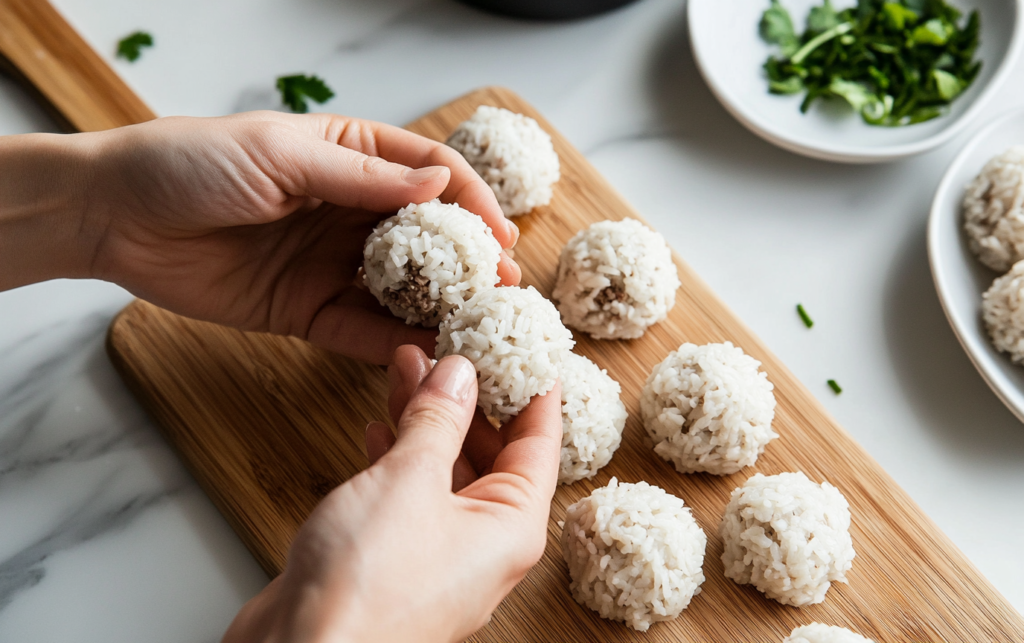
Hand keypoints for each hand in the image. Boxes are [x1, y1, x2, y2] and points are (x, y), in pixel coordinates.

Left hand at [0, 112, 519, 363]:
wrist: (116, 216)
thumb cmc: (192, 163)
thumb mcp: (282, 155)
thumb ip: (362, 176)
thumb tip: (439, 187)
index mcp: (350, 155)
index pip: (429, 176)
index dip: (471, 203)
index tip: (501, 235)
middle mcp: (349, 210)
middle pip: (427, 238)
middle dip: (469, 263)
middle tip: (504, 290)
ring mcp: (330, 263)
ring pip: (401, 289)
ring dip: (440, 308)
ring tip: (478, 329)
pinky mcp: (306, 310)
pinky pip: (360, 330)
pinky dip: (393, 344)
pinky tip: (426, 354)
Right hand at [222, 345, 561, 642]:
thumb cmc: (367, 586)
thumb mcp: (410, 479)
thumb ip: (437, 420)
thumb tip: (460, 374)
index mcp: (512, 527)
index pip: (539, 443)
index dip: (533, 390)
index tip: (526, 348)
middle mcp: (485, 545)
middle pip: (491, 452)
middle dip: (467, 397)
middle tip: (450, 349)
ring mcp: (441, 555)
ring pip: (446, 469)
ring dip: (427, 419)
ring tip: (407, 369)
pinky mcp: (398, 560)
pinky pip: (413, 495)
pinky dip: (400, 457)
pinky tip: (381, 428)